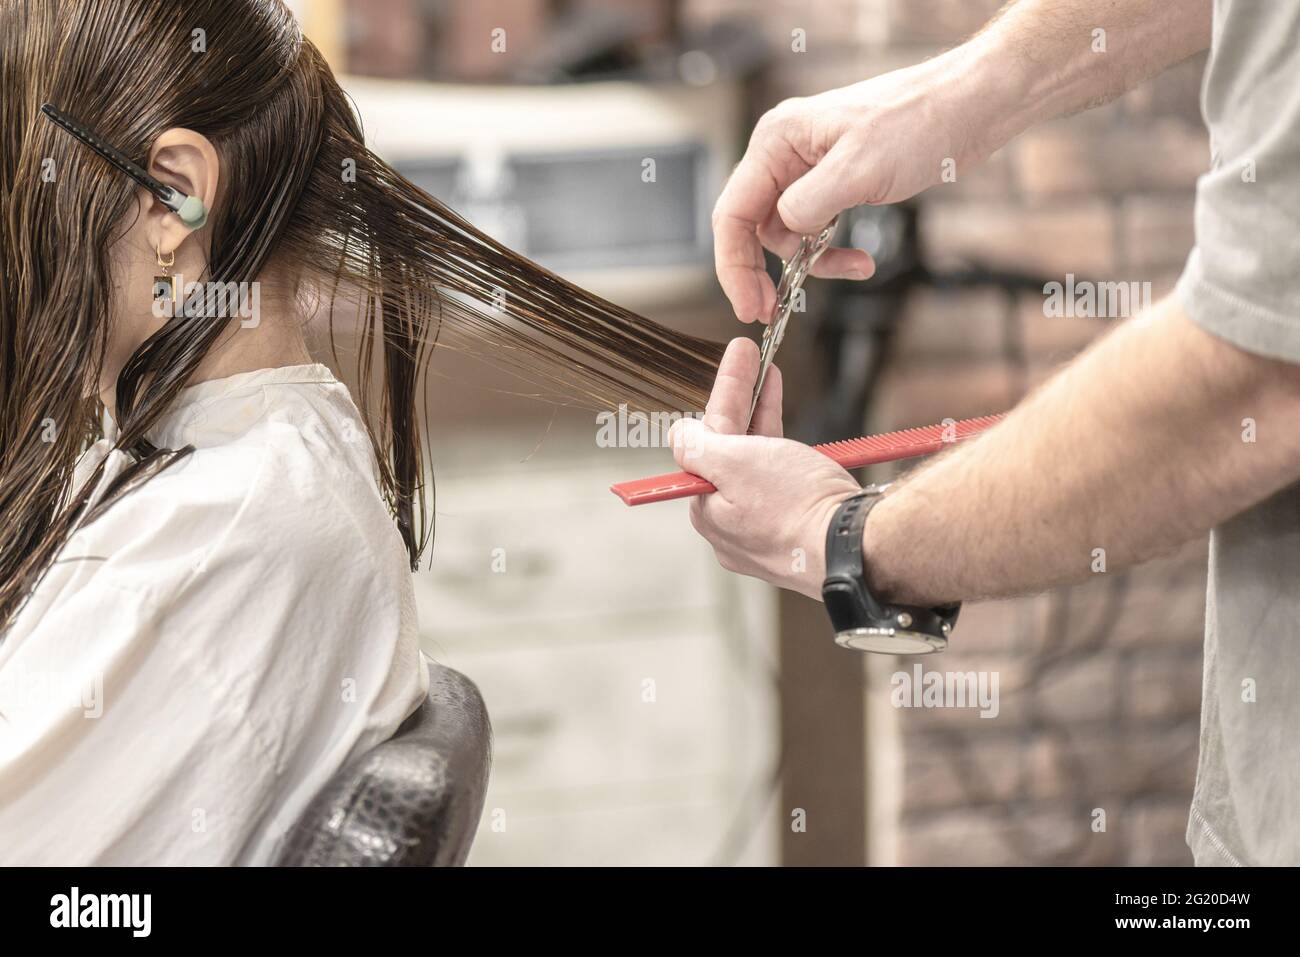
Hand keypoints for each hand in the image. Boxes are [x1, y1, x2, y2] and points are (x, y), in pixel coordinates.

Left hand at [669, 338, 861, 599]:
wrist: (857, 548)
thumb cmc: (796, 507)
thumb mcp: (737, 463)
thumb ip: (700, 446)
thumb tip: (679, 436)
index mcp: (709, 511)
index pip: (710, 440)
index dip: (725, 393)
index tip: (739, 357)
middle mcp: (733, 526)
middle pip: (734, 451)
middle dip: (743, 400)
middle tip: (752, 357)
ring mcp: (767, 530)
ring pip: (760, 464)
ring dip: (764, 419)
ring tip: (770, 378)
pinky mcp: (799, 529)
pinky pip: (784, 481)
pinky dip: (786, 447)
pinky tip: (790, 426)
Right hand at [713, 52, 987, 322]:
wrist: (968, 105)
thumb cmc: (919, 122)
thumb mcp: (859, 169)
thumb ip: (808, 206)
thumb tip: (784, 234)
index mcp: (777, 140)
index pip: (733, 212)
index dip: (734, 265)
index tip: (751, 305)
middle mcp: (784, 153)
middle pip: (753, 226)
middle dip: (764, 269)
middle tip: (773, 310)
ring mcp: (807, 169)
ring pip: (787, 233)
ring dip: (812, 261)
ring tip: (853, 268)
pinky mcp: (833, 183)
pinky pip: (815, 228)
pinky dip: (832, 250)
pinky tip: (861, 261)